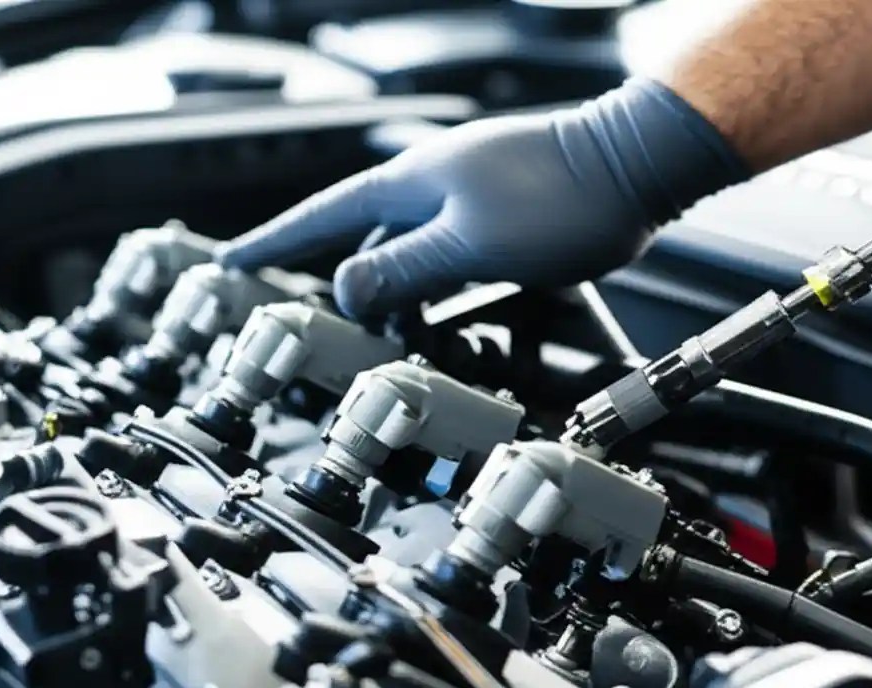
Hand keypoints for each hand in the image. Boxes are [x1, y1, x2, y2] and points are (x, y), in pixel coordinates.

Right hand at [216, 78, 749, 318]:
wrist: (638, 169)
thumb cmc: (561, 196)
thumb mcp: (469, 243)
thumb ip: (403, 268)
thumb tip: (345, 288)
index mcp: (411, 185)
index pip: (322, 215)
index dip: (275, 242)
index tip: (233, 260)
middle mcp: (432, 189)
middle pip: (362, 240)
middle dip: (337, 282)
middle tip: (313, 323)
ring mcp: (467, 202)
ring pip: (407, 255)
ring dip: (391, 295)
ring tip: (380, 335)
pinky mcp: (501, 221)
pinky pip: (447, 260)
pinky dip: (432, 290)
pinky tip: (439, 315)